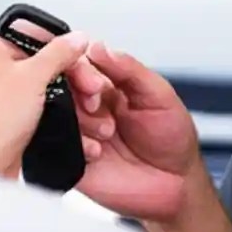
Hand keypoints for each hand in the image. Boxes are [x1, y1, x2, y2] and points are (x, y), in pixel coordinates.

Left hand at [0, 30, 94, 177]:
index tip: (85, 65)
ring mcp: (4, 92)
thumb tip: (76, 37)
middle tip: (92, 92)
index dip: (68, 50)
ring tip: (91, 112)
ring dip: (75, 98)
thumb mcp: (32, 77)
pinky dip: (63, 111)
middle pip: (48, 61)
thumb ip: (59, 52)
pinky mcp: (13, 114)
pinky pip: (45, 105)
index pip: (39, 35)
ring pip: (50, 84)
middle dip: (76, 78)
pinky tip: (79, 121)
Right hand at [72, 42, 202, 222]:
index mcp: (106, 86)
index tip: (96, 84)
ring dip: (79, 122)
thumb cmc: (172, 137)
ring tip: (107, 134)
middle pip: (60, 89)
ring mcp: (79, 134)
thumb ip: (129, 70)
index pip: (79, 65)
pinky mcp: (73, 160)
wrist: (176, 184)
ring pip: (55, 117)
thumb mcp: (159, 95)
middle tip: (96, 107)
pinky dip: (74, 147)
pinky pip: (56, 148)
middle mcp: (87, 108)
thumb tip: (99, 47)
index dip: (81, 70)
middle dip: (77, 96)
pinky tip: (96, 153)